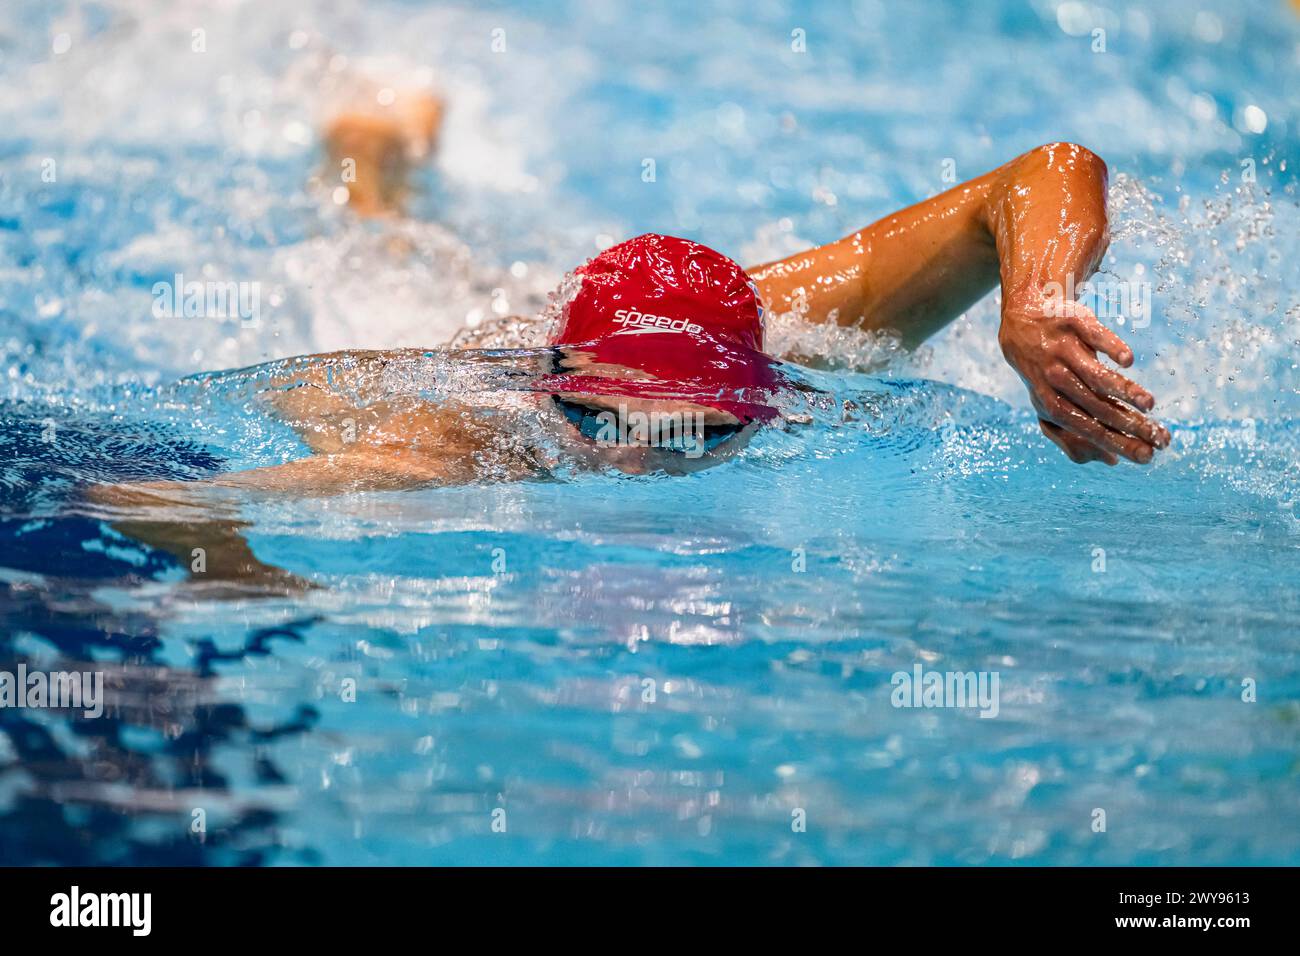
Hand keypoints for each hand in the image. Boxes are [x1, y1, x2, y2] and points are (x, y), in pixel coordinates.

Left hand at [998, 291, 1169, 464]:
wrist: (1024, 325)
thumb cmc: (1045, 374)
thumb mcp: (1049, 408)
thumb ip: (1074, 437)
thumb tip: (1112, 460)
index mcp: (1051, 404)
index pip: (1088, 429)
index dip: (1117, 442)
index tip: (1147, 455)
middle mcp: (1056, 379)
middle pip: (1097, 406)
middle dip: (1130, 425)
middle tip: (1161, 438)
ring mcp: (1065, 351)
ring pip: (1095, 375)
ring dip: (1124, 391)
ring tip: (1149, 404)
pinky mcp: (1074, 323)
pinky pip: (1094, 337)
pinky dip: (1110, 348)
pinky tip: (1127, 361)